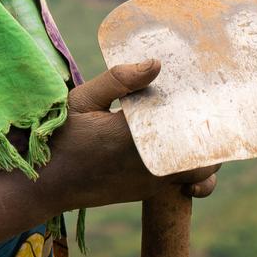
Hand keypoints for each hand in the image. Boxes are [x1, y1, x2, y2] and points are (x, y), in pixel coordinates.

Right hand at [33, 61, 220, 212]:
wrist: (43, 186)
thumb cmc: (59, 138)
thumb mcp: (81, 101)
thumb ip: (118, 80)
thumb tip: (156, 63)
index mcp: (134, 134)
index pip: (188, 117)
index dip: (206, 102)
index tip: (209, 85)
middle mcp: (150, 162)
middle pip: (206, 145)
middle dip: (212, 125)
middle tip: (210, 102)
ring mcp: (153, 181)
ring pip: (204, 167)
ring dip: (207, 149)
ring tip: (199, 127)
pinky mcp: (150, 193)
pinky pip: (188, 183)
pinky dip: (195, 170)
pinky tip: (186, 155)